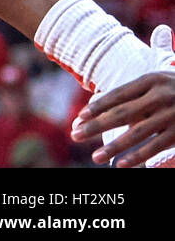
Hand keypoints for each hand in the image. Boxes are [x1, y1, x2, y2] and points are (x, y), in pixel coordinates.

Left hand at [72, 24, 174, 167]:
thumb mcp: (160, 76)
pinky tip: (121, 164)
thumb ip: (135, 84)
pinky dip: (138, 156)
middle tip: (75, 135)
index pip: (118, 95)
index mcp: (151, 80)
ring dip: (114, 146)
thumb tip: (102, 94)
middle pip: (122, 114)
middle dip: (96, 126)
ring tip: (95, 157)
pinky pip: (156, 146)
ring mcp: (171, 115)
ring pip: (136, 133)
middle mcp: (160, 96)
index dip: (97, 107)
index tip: (80, 117)